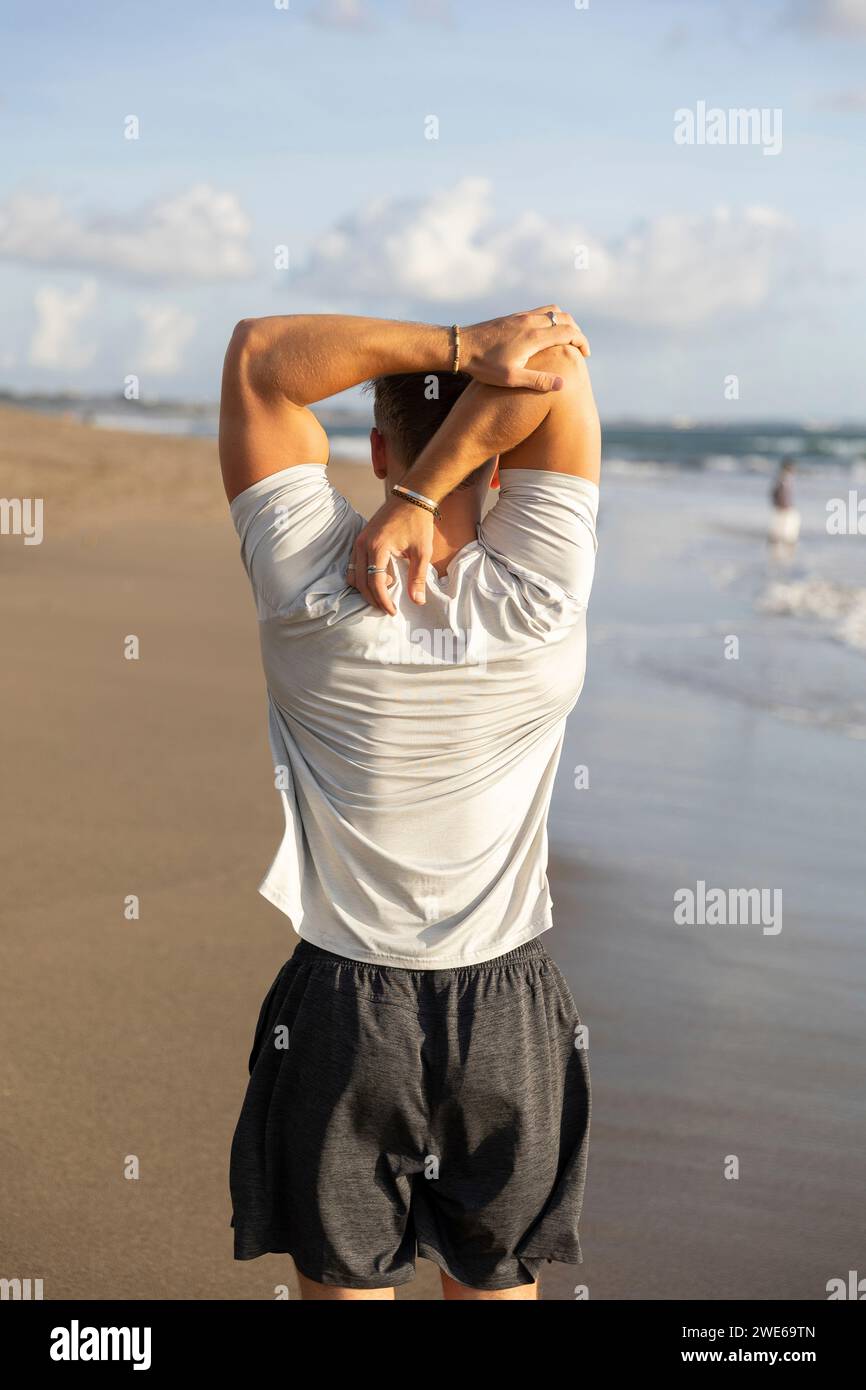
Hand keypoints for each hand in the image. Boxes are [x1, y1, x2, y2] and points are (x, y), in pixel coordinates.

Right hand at [348, 494, 433, 612]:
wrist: (411, 497)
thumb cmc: (418, 522)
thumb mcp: (422, 551)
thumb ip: (418, 577)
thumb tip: (418, 601)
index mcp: (378, 547)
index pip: (375, 582)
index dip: (383, 600)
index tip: (392, 611)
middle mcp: (363, 544)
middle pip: (361, 582)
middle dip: (373, 599)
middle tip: (386, 609)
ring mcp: (359, 541)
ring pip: (353, 575)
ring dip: (365, 589)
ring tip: (381, 597)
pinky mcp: (360, 539)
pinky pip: (353, 565)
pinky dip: (361, 578)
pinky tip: (376, 582)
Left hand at [461, 305, 588, 390]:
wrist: (461, 346)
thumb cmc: (484, 366)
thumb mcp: (511, 379)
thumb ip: (538, 381)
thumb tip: (563, 384)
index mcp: (533, 336)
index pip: (568, 332)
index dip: (581, 342)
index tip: (585, 354)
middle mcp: (530, 321)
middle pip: (564, 318)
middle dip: (576, 332)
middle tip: (578, 348)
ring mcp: (521, 316)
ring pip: (552, 311)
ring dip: (563, 323)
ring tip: (564, 340)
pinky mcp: (513, 316)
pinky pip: (540, 311)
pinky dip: (550, 320)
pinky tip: (544, 335)